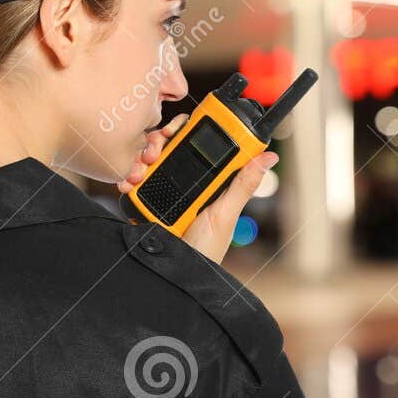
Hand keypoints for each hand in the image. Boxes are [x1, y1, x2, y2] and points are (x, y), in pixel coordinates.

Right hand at [117, 113, 278, 264]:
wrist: (176, 272)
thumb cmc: (207, 250)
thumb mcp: (225, 214)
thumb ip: (242, 184)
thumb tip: (269, 158)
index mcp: (209, 182)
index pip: (201, 144)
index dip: (190, 129)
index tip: (182, 125)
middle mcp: (186, 183)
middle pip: (171, 147)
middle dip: (160, 141)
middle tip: (155, 148)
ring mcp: (163, 192)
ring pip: (150, 160)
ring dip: (142, 158)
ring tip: (141, 168)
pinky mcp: (145, 203)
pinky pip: (134, 182)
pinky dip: (128, 177)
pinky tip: (129, 181)